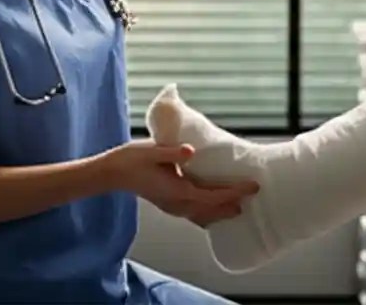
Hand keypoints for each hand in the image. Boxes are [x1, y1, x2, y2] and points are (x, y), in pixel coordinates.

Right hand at [102, 139, 258, 227]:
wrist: (112, 173)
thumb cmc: (131, 160)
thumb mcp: (151, 151)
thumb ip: (171, 151)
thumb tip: (190, 151)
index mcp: (177, 191)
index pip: (212, 196)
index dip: (234, 192)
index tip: (252, 186)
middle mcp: (177, 203)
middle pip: (211, 210)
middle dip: (232, 205)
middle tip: (253, 196)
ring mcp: (172, 206)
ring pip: (203, 214)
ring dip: (220, 211)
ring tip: (239, 206)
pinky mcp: (169, 203)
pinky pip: (194, 213)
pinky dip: (208, 212)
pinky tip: (213, 208)